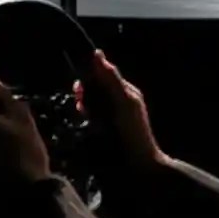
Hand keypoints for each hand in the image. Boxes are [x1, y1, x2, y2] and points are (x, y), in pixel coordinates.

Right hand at [74, 50, 171, 174]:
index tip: (81, 88)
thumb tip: (96, 53)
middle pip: (96, 87)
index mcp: (125, 91)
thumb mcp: (123, 100)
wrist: (137, 164)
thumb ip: (111, 78)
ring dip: (86, 105)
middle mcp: (118, 101)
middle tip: (83, 104)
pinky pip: (91, 116)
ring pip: (92, 101)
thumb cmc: (133, 130)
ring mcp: (112, 116)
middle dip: (87, 92)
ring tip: (85, 115)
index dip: (91, 77)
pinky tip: (85, 122)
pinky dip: (87, 116)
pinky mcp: (105, 130)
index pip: (103, 74)